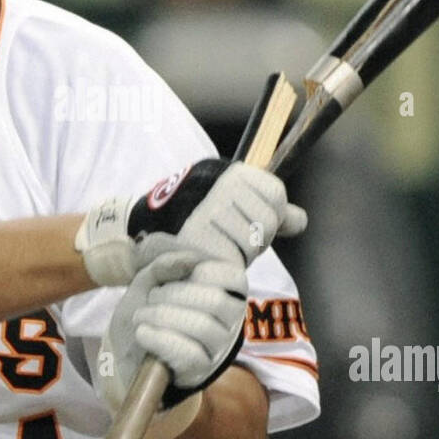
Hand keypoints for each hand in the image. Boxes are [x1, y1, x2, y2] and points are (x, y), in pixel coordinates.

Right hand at [76, 158, 306, 286]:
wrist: (137, 231)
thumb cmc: (188, 217)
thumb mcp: (228, 203)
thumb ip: (268, 210)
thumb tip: (300, 221)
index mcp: (230, 171)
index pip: (276, 196)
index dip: (268, 217)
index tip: (244, 222)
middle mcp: (221, 186)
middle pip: (266, 223)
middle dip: (253, 239)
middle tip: (226, 240)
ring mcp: (210, 213)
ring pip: (252, 245)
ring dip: (237, 255)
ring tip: (213, 247)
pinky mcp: (200, 242)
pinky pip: (233, 262)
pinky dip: (222, 267)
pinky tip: (205, 260)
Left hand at [95, 251, 247, 438]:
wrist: (125, 353)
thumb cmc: (145, 311)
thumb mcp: (149, 281)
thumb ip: (166, 265)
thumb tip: (189, 260)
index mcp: (224, 294)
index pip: (234, 277)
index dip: (203, 270)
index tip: (173, 275)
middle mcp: (230, 322)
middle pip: (215, 300)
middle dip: (174, 294)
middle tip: (151, 298)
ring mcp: (217, 349)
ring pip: (203, 327)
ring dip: (162, 316)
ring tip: (141, 316)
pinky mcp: (200, 371)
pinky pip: (189, 353)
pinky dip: (159, 338)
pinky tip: (143, 333)